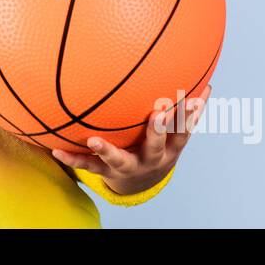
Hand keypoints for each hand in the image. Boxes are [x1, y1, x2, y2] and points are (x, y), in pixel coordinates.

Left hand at [52, 83, 211, 195]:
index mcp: (169, 147)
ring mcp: (127, 166)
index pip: (183, 130)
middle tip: (158, 113)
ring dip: (107, 150)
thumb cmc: (159, 146)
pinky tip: (55, 151)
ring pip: (118, 159)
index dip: (190, 116)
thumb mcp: (175, 134)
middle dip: (158, 130)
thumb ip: (188, 110)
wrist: (140, 183)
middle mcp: (150, 158)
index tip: (193, 98)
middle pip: (155, 145)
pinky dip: (72, 159)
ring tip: (95, 140)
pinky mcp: (106, 171)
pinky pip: (87, 165)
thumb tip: (208, 82)